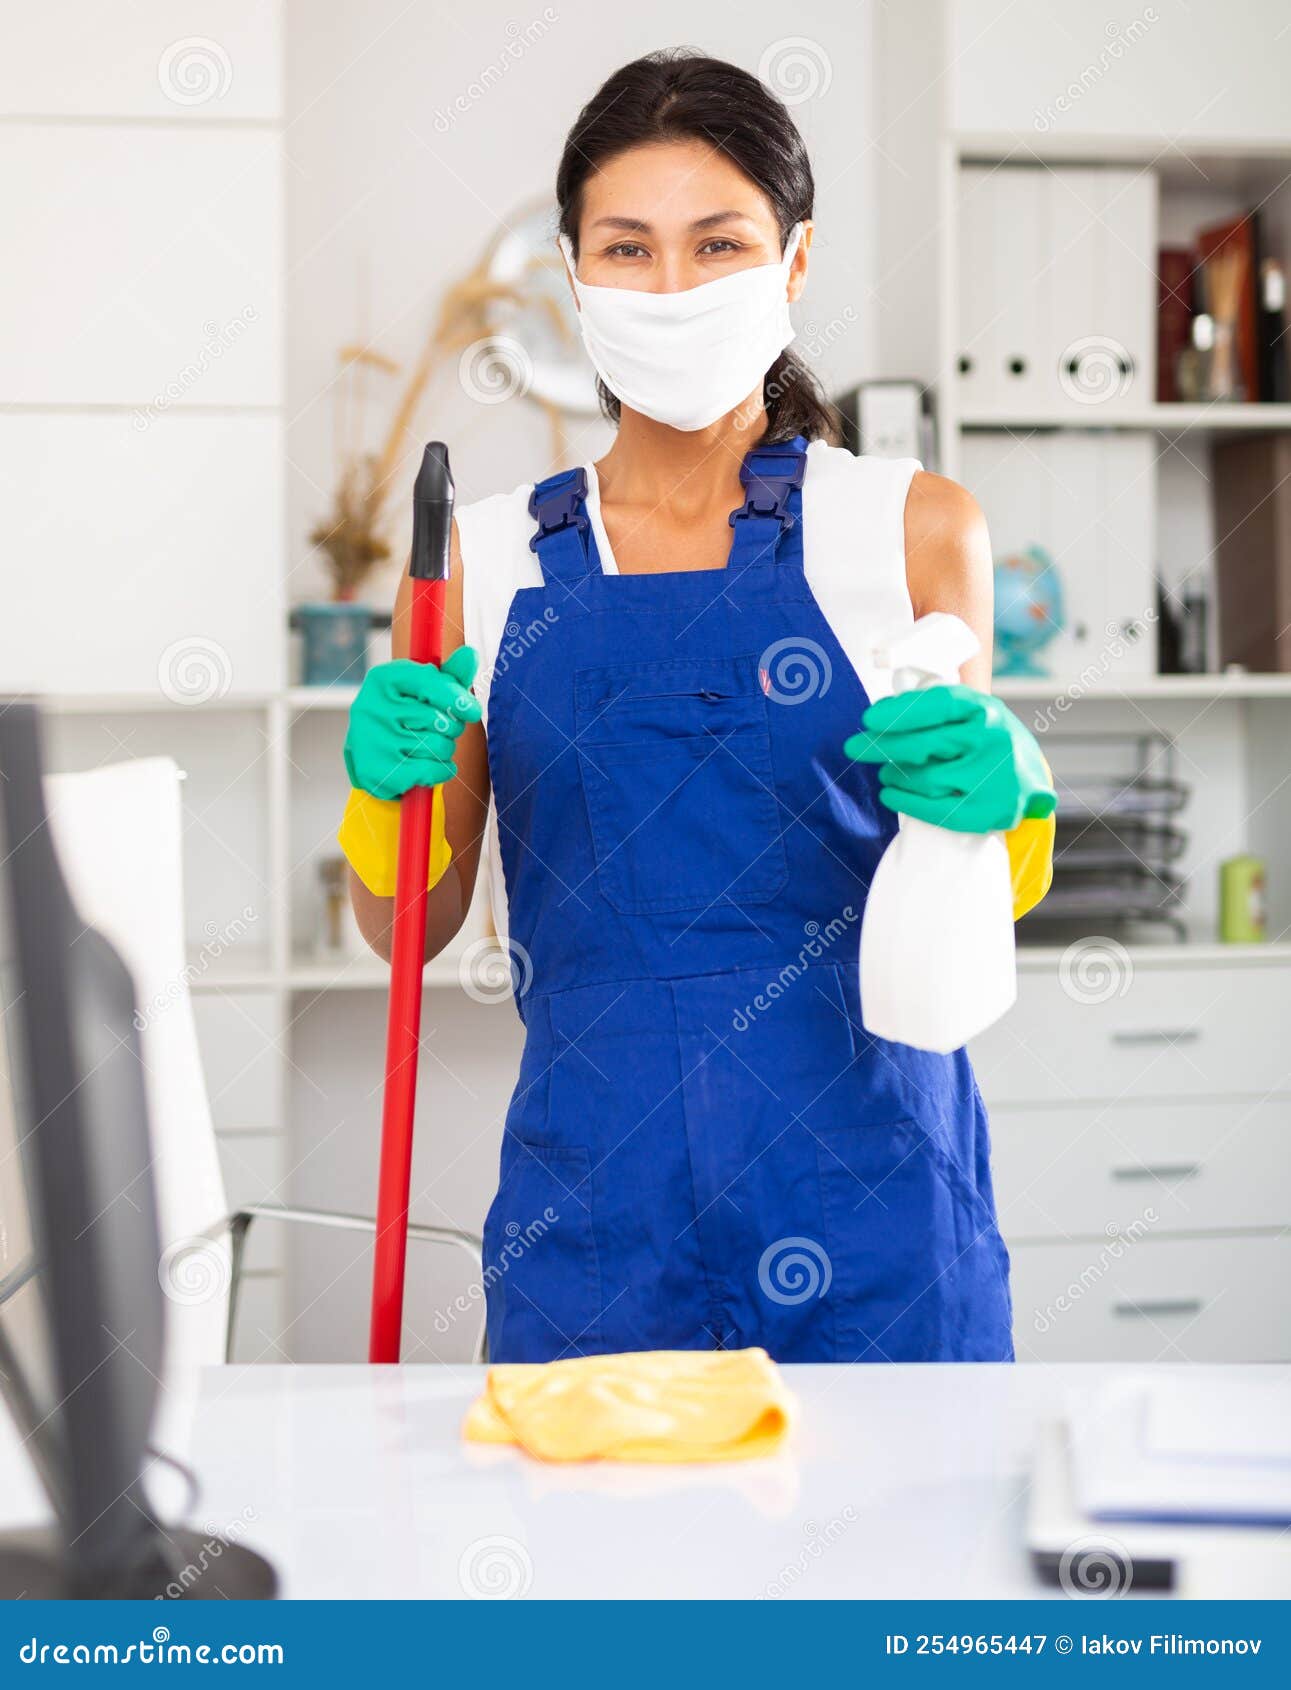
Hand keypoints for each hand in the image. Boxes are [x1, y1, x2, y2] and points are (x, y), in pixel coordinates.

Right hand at [343, 648, 480, 799]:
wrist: (375, 759)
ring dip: (445, 751)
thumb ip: (450, 675)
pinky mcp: (377, 772)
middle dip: (451, 728)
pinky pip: (432, 770)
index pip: (428, 682)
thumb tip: (470, 654)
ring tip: (428, 748)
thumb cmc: (407, 718)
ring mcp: (372, 740)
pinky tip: (426, 768)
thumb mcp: (425, 691)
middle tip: (438, 730)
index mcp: (382, 679)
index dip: (456, 697)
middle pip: (439, 720)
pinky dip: (439, 772)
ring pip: (439, 746)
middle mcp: (371, 707)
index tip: (473, 711)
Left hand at [843, 684, 1056, 833]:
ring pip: (927, 778)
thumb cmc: (988, 742)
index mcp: (988, 710)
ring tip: (884, 773)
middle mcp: (994, 741)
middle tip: (855, 747)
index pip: (938, 705)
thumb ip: (934, 710)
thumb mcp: (972, 714)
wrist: (1030, 781)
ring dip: (895, 775)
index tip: (869, 719)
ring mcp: (994, 778)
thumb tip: (882, 712)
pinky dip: (905, 801)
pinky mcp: (989, 811)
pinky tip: (889, 794)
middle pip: (925, 745)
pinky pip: (936, 809)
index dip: (900, 712)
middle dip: (883, 746)